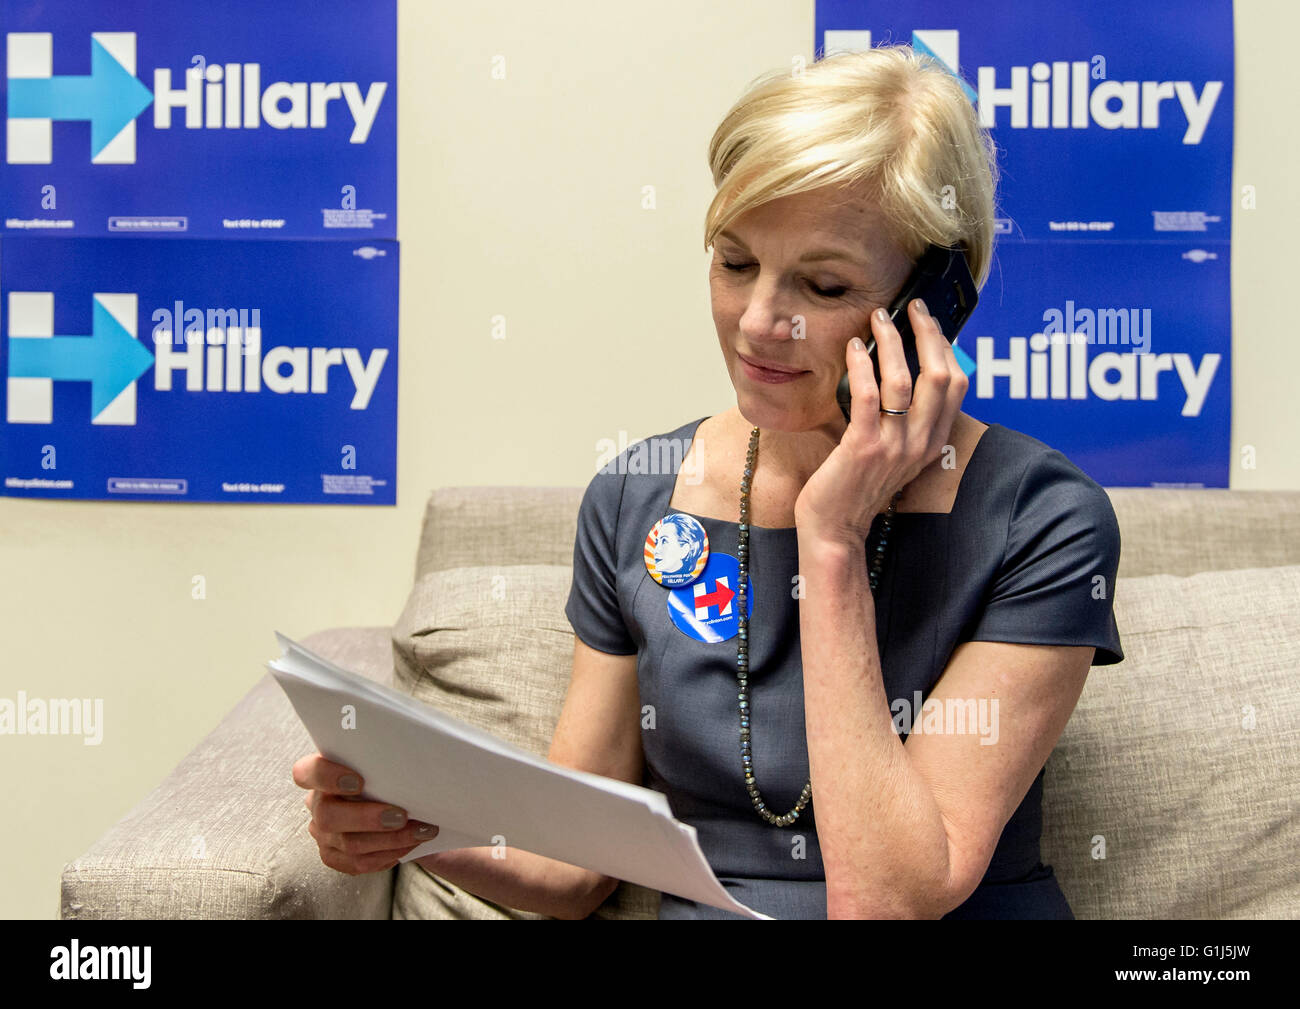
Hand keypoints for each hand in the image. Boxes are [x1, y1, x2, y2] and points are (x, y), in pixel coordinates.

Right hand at [292, 753, 438, 875]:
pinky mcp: (334, 856)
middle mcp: (318, 804)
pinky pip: (358, 862)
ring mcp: (323, 833)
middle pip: (328, 816)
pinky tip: (409, 844)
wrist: (394, 804)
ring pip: (348, 844)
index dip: (327, 777)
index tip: (358, 781)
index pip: (306, 772)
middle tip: (401, 816)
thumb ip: (382, 758)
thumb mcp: (380, 762)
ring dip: (390, 839)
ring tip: (420, 831)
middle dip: (368, 818)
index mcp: (321, 773)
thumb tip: (409, 749)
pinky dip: (388, 854)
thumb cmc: (385, 775)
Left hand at [794, 298, 967, 547]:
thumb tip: (897, 377)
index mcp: (932, 443)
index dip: (945, 347)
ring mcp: (893, 446)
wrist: (834, 531)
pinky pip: (868, 396)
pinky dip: (862, 366)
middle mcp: (920, 444)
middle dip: (927, 334)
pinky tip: (854, 348)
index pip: (956, 386)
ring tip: (877, 319)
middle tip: (910, 308)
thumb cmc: (856, 489)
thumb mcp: (892, 455)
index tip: (929, 322)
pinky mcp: (863, 447)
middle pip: (940, 375)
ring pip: (904, 380)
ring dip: (891, 342)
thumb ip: (902, 423)